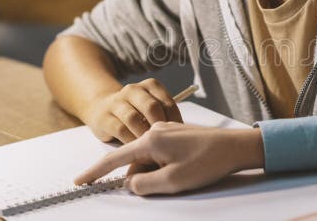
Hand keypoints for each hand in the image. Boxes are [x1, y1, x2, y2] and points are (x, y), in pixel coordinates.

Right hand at [74, 122, 264, 194]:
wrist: (237, 146)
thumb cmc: (208, 162)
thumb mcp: (172, 181)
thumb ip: (144, 185)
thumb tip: (130, 184)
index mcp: (150, 140)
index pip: (114, 159)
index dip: (95, 172)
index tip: (79, 181)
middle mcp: (155, 130)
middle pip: (134, 162)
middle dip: (143, 178)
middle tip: (170, 183)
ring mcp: (167, 131)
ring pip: (149, 159)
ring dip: (158, 173)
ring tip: (183, 175)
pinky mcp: (177, 135)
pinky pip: (161, 154)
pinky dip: (166, 166)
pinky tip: (185, 169)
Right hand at [82, 78, 181, 142]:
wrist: (102, 108)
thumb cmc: (136, 113)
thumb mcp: (152, 109)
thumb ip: (164, 116)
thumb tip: (181, 134)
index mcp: (150, 86)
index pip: (168, 103)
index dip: (175, 122)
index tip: (177, 137)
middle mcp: (133, 90)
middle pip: (151, 107)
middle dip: (159, 127)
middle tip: (165, 144)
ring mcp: (117, 102)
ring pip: (134, 118)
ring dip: (144, 135)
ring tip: (151, 147)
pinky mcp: (104, 117)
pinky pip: (120, 130)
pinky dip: (130, 140)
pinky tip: (137, 148)